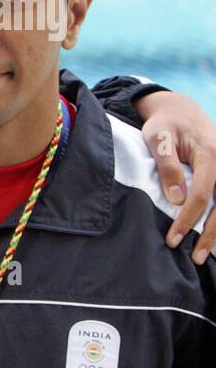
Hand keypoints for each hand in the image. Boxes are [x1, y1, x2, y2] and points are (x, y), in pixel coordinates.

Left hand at [136, 91, 215, 263]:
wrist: (180, 110)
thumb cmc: (165, 124)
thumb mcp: (158, 138)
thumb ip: (167, 166)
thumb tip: (176, 199)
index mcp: (209, 153)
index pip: (202, 192)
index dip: (188, 218)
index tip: (174, 238)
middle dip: (211, 233)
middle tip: (194, 257)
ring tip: (205, 255)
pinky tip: (215, 240)